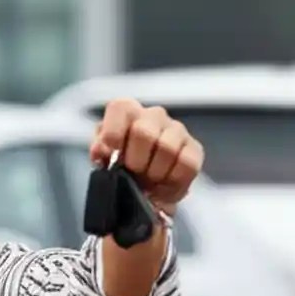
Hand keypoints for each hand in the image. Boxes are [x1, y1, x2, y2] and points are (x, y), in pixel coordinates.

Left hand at [91, 98, 203, 216]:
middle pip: (143, 133)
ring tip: (149, 181)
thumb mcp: (103, 158)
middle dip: (135, 161)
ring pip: (167, 149)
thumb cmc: (121, 165)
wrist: (145, 186)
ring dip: (154, 173)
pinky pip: (187, 164)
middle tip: (133, 173)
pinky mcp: (195, 148)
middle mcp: (153, 115)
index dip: (113, 132)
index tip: (110, 153)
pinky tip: (164, 185)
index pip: (120, 109)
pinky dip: (173, 181)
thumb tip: (100, 150)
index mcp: (126, 112)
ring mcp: (177, 129)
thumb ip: (99, 151)